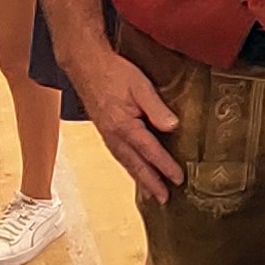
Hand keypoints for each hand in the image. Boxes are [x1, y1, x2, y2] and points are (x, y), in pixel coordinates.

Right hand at [66, 48, 183, 201]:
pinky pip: (119, 154)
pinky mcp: (104, 129)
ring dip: (139, 178)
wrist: (86, 64)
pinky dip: (129, 166)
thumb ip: (156, 108)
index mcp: (124, 126)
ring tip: (151, 192)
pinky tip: (134, 169)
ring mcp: (107, 134)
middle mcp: (114, 135)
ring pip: (125, 162)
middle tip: (164, 199)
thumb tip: (172, 127)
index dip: (165, 166)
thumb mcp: (140, 86)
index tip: (178, 179)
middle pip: (135, 164)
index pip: (150, 151)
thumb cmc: (113, 72)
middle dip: (150, 183)